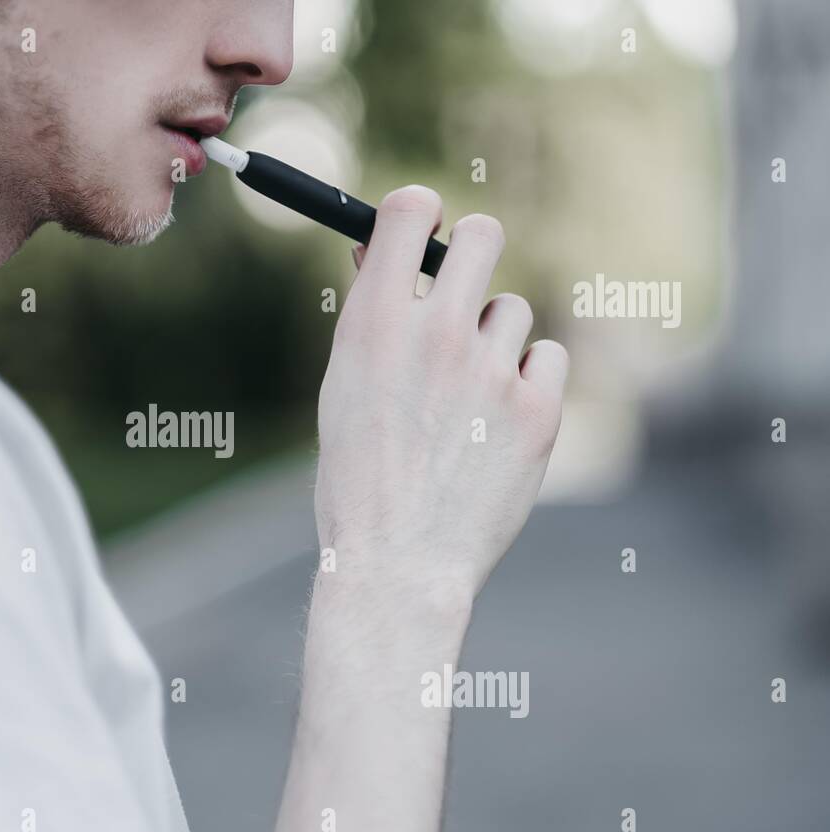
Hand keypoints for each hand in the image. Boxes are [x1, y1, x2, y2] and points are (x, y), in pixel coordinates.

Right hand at [315, 186, 567, 608]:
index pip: (412, 212)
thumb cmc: (358, 478)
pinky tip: (496, 420)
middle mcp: (433, 335)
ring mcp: (490, 370)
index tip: (423, 229)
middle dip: (472, 253)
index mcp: (372, 325)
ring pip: (512, 310)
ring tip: (466, 396)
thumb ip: (371, 315)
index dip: (421, 214)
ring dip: (493, 339)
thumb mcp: (344, 386)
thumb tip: (385, 253)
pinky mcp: (536, 408)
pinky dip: (526, 381)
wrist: (397, 561)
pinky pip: (545, 358)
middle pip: (483, 235)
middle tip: (460, 293)